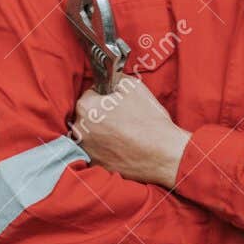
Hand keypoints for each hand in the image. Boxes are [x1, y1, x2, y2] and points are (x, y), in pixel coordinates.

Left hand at [72, 74, 190, 187]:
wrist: (163, 154)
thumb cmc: (149, 120)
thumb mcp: (132, 86)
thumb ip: (112, 79)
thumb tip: (107, 81)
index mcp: (86, 107)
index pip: (90, 94)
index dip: (106, 96)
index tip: (118, 103)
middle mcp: (80, 130)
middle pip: (88, 115)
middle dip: (101, 114)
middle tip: (123, 117)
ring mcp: (87, 149)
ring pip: (92, 133)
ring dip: (102, 131)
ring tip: (124, 133)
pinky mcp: (96, 164)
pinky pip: (98, 150)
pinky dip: (107, 147)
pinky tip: (122, 146)